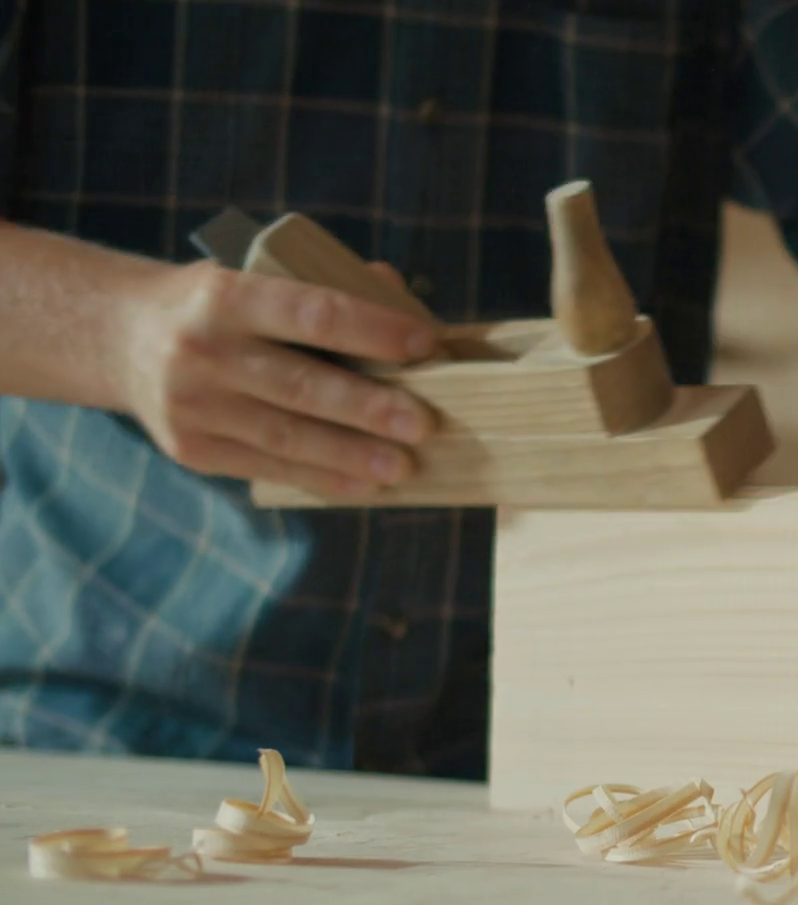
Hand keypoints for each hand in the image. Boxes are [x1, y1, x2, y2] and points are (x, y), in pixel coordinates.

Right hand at [110, 260, 441, 495]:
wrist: (121, 339)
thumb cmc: (218, 307)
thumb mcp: (254, 277)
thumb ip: (325, 287)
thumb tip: (405, 300)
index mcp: (225, 296)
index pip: (312, 312)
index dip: (372, 330)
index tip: (426, 344)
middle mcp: (202, 351)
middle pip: (301, 385)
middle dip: (370, 408)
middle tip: (425, 424)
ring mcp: (191, 406)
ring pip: (286, 436)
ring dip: (352, 454)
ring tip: (404, 466)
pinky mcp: (191, 449)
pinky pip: (267, 468)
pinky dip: (321, 479)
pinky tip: (364, 485)